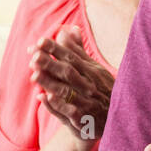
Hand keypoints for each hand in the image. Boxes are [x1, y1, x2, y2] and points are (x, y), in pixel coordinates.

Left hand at [28, 26, 112, 141]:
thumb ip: (80, 50)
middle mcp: (89, 85)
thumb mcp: (94, 69)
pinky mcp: (83, 119)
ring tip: (34, 75)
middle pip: (68, 72)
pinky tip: (43, 97)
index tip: (40, 41)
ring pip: (66, 91)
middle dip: (50, 64)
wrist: (116, 121)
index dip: (56, 49)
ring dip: (50, 83)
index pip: (72, 57)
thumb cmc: (101, 91)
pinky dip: (57, 105)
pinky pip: (69, 112)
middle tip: (34, 56)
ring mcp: (87, 103)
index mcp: (91, 71)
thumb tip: (70, 28)